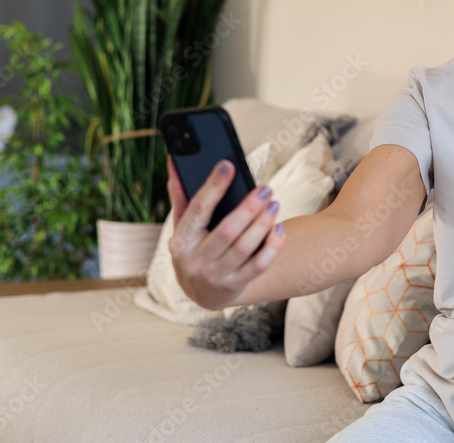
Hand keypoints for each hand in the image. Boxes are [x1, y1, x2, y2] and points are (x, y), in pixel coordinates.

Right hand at [166, 156, 284, 310]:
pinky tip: (279, 228)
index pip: (198, 209)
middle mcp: (195, 261)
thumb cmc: (193, 247)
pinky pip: (258, 266)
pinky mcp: (235, 286)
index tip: (228, 165)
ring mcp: (215, 276)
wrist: (201, 292)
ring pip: (244, 248)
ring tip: (274, 204)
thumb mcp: (182, 225)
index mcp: (180, 241)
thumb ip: (181, 194)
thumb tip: (174, 160)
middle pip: (227, 231)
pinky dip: (272, 246)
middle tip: (266, 189)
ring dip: (263, 224)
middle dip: (248, 208)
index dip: (213, 187)